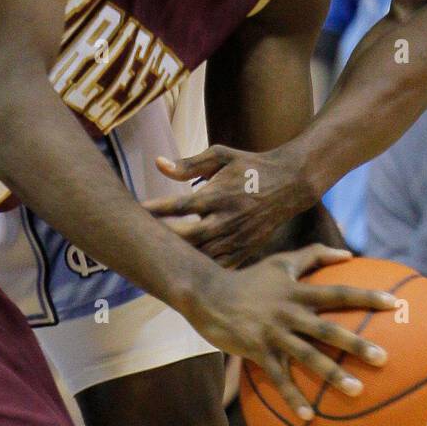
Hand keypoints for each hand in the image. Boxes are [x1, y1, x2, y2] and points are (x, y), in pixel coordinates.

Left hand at [145, 145, 317, 266]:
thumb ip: (188, 164)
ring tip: (157, 255)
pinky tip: (184, 267)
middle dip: (163, 238)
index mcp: (218, 194)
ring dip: (180, 256)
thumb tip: (158, 163)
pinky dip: (201, 269)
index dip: (155, 210)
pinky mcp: (245, 251)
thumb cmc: (250, 166)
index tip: (135, 211)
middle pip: (187, 237)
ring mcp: (237, 238)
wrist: (291, 183)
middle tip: (141, 238)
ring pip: (202, 256)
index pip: (178, 206)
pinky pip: (218, 266)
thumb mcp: (221, 156)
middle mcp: (226, 219)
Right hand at [189, 244, 397, 419]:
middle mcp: (289, 311)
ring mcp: (273, 333)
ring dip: (332, 375)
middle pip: (328, 329)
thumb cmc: (250, 279)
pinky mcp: (257, 351)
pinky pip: (279, 377)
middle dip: (356, 344)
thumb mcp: (281, 262)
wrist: (209, 294)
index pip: (339, 293)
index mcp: (298, 291)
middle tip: (384, 358)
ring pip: (307, 356)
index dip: (366, 296)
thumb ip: (314, 255)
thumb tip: (348, 253)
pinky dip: (293, 397)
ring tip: (357, 391)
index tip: (394, 303)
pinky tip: (310, 416)